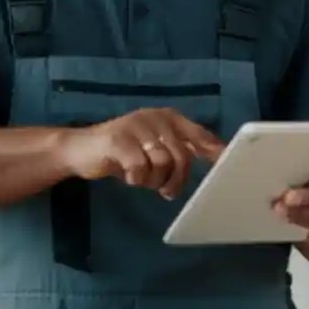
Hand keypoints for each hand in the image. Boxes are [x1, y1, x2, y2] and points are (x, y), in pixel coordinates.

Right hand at [60, 108, 223, 199]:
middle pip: (181, 156)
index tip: (227, 165)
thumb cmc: (124, 152)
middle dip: (176, 179)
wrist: (81, 149)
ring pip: (162, 163)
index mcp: (169, 118)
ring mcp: (136, 126)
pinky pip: (139, 168)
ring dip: (154, 180)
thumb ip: (180, 151)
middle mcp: (155, 117)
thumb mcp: (155, 149)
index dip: (214, 150)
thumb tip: (215, 159)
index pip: (199, 134)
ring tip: (143, 180)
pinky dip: (136, 179)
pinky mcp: (118, 140)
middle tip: (165, 191)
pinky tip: (129, 177)